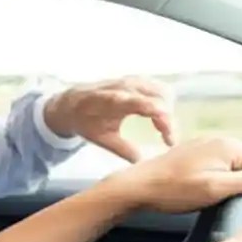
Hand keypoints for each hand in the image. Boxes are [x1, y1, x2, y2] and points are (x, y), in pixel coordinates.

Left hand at [43, 76, 175, 161]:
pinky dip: (164, 101)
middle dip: (168, 118)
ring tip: (164, 130)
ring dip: (168, 109)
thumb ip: (122, 149)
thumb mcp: (100, 138)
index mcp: (112, 100)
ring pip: (161, 90)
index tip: (169, 141)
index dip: (162, 120)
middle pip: (159, 97)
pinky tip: (162, 116)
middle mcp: (125, 86)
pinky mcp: (135, 79)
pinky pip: (157, 86)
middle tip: (168, 140)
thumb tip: (143, 162)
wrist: (72, 103)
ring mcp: (131, 80)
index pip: (145, 104)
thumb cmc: (86, 122)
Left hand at [104, 136, 241, 214]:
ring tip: (229, 204)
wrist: (138, 186)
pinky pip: (223, 167)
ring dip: (241, 186)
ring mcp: (209, 147)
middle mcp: (222, 142)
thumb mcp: (214, 189)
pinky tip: (215, 195)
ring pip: (240, 167)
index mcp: (230, 147)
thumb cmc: (172, 189)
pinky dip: (226, 181)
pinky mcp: (198, 155)